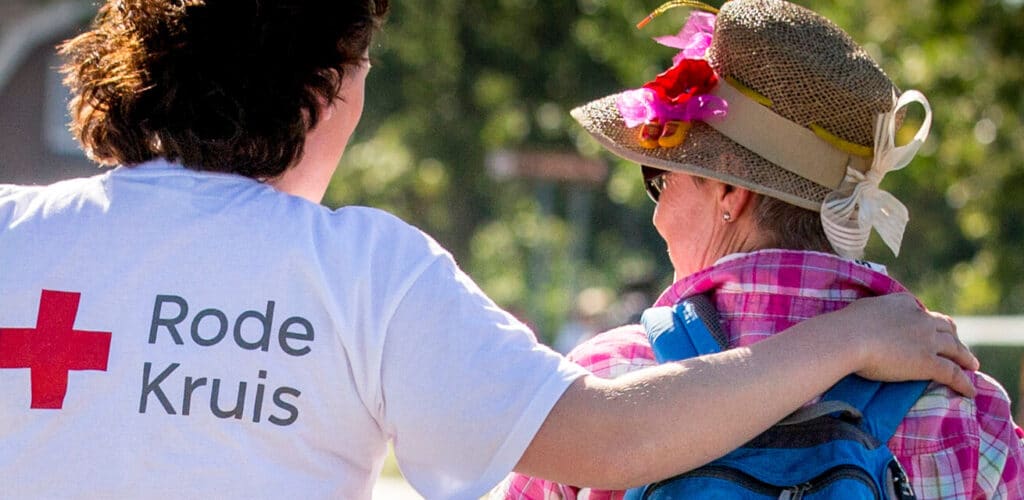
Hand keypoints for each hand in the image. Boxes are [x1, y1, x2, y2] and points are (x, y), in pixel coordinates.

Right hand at [838, 293, 978, 396]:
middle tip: (958, 347)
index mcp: (904, 303)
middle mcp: (921, 319)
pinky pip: (953, 373)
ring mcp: (927, 341)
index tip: (929, 329)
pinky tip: (970, 390)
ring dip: (966, 358)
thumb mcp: (862, 309)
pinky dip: (964, 383)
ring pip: (955, 349)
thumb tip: (867, 319)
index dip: (929, 322)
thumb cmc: (847, 325)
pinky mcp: (929, 362)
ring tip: (972, 366)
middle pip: (945, 328)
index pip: (922, 312)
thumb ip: (873, 313)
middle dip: (954, 337)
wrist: (849, 337)